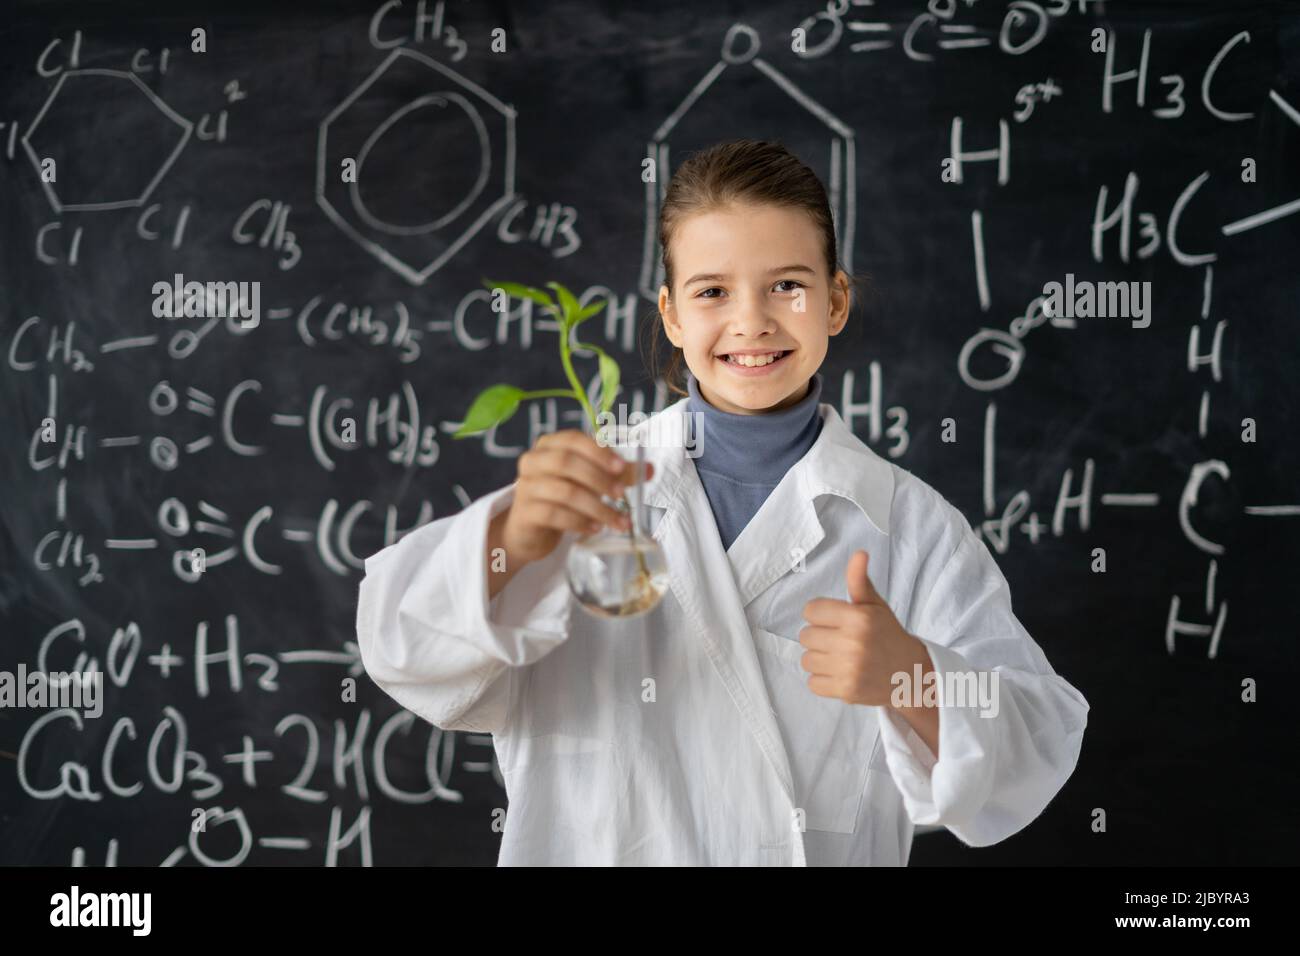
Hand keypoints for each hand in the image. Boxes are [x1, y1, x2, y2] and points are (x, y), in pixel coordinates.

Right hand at [498, 429, 652, 565]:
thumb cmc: (562, 498)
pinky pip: (555, 515)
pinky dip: (579, 522)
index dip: (598, 452)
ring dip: (597, 507)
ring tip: (617, 520)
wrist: (530, 529)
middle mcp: (534, 461)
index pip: (573, 439)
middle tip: (621, 495)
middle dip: (599, 478)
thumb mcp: (589, 481)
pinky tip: (595, 528)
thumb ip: (617, 473)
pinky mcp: (525, 512)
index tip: (621, 467)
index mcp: (550, 445)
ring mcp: (526, 487)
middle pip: (567, 463)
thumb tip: (648, 469)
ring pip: (565, 492)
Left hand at [798, 549, 929, 707]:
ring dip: (819, 659)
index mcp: (858, 618)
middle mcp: (853, 643)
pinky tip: (839, 673)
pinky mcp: (846, 691)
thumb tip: (859, 553)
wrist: (910, 673)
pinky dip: (822, 680)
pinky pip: (812, 682)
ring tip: (839, 657)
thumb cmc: (887, 635)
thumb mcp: (875, 605)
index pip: (811, 610)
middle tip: (839, 640)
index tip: (834, 620)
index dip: (820, 614)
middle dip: (820, 636)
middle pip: (806, 636)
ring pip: (807, 660)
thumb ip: (859, 581)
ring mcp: (849, 669)